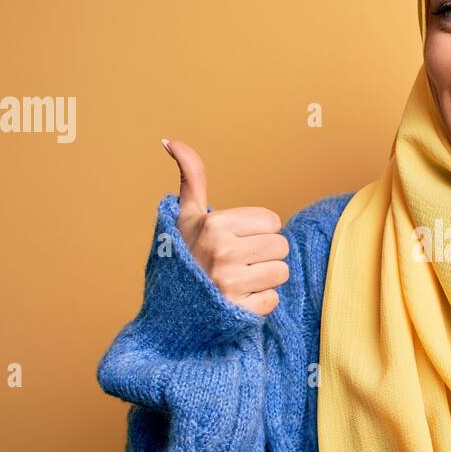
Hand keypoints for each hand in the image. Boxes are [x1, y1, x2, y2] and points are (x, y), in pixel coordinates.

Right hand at [162, 139, 288, 315]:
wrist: (169, 309)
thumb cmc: (183, 256)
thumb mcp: (186, 215)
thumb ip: (191, 177)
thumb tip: (171, 140)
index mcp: (214, 225)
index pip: (272, 221)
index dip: (257, 231)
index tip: (235, 239)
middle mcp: (223, 252)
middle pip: (281, 247)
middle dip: (264, 254)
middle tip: (238, 261)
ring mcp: (232, 284)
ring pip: (282, 272)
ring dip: (265, 278)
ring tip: (239, 280)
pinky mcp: (240, 311)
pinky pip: (273, 299)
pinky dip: (259, 302)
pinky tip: (238, 299)